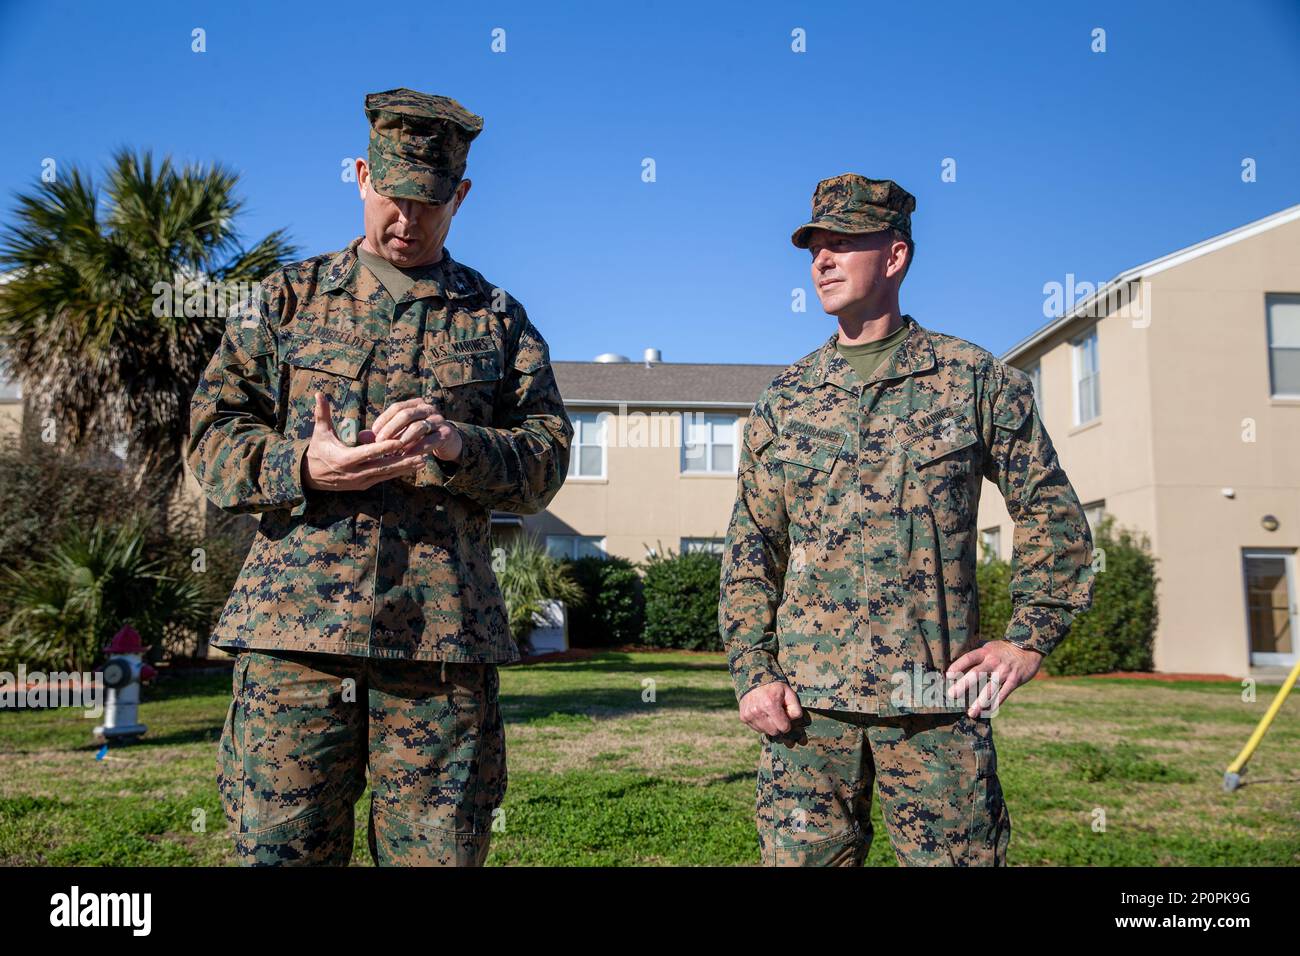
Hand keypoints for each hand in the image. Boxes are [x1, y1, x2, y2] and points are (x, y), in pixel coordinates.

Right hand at [302, 392, 430, 491]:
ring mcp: (361, 481)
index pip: (368, 452)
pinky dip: (398, 473)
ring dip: (405, 468)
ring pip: (387, 474)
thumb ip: (322, 413)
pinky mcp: (364, 485)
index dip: (385, 447)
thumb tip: (319, 393)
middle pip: (383, 466)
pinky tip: (412, 467)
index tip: (400, 441)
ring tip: (424, 461)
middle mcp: (355, 473)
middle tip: (422, 454)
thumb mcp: (319, 433)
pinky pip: (384, 478)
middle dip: (404, 461)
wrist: (310, 477)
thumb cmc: (317, 451)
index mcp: (345, 459)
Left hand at [366, 397, 462, 462]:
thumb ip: (383, 433)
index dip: (384, 419)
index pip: (397, 407)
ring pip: (418, 426)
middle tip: (380, 441)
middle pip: (407, 414)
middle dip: (392, 428)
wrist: (447, 441)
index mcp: (416, 404)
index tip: (373, 432)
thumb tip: (360, 436)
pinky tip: (408, 455)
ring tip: (394, 450)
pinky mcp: (445, 434)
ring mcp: (438, 421)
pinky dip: (418, 448)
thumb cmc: (419, 435)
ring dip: (404, 439)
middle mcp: (428, 409)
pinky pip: (430, 440)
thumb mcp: (402, 432)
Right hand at [738, 682, 802, 735]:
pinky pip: (756, 729)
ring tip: (769, 713)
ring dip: (769, 725)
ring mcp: (749, 715)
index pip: (784, 728)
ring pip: (765, 731)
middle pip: (774, 732)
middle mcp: (757, 711)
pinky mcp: (743, 717)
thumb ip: (795, 708)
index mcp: (770, 705)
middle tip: (778, 714)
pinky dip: (761, 724)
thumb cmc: (774, 687)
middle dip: (778, 725)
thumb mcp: (789, 692)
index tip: (785, 716)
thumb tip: (792, 721)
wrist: (753, 679)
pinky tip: (762, 713)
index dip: (787, 723)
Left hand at [945, 640, 1043, 717]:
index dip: (958, 666)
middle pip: (976, 674)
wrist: (1028, 649)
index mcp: (985, 651)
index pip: (968, 658)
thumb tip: (955, 661)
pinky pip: (1003, 694)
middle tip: (952, 695)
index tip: (948, 676)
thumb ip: (976, 655)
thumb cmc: (1002, 650)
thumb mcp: (989, 646)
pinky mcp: (1014, 681)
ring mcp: (1004, 672)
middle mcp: (993, 661)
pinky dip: (995, 704)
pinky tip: (987, 711)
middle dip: (963, 685)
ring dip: (980, 702)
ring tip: (971, 713)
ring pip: (990, 688)